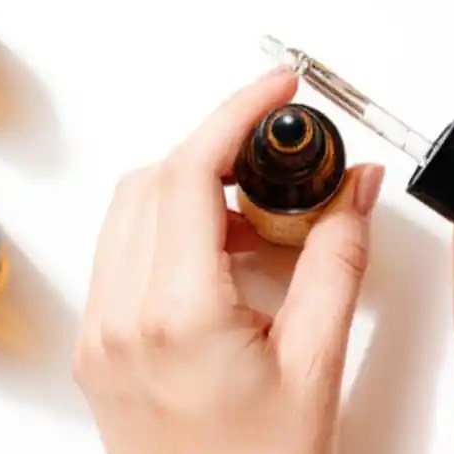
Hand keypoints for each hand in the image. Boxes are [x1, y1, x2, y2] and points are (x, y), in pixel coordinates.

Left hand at [73, 68, 386, 453]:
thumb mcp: (317, 364)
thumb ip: (337, 261)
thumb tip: (354, 188)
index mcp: (176, 318)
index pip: (188, 174)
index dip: (235, 114)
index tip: (276, 89)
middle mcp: (120, 320)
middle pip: (152, 180)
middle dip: (214, 146)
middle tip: (276, 152)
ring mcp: (101, 336)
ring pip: (129, 212)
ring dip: (187, 187)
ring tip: (255, 212)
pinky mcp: (98, 350)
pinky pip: (122, 255)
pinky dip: (167, 230)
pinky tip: (219, 255)